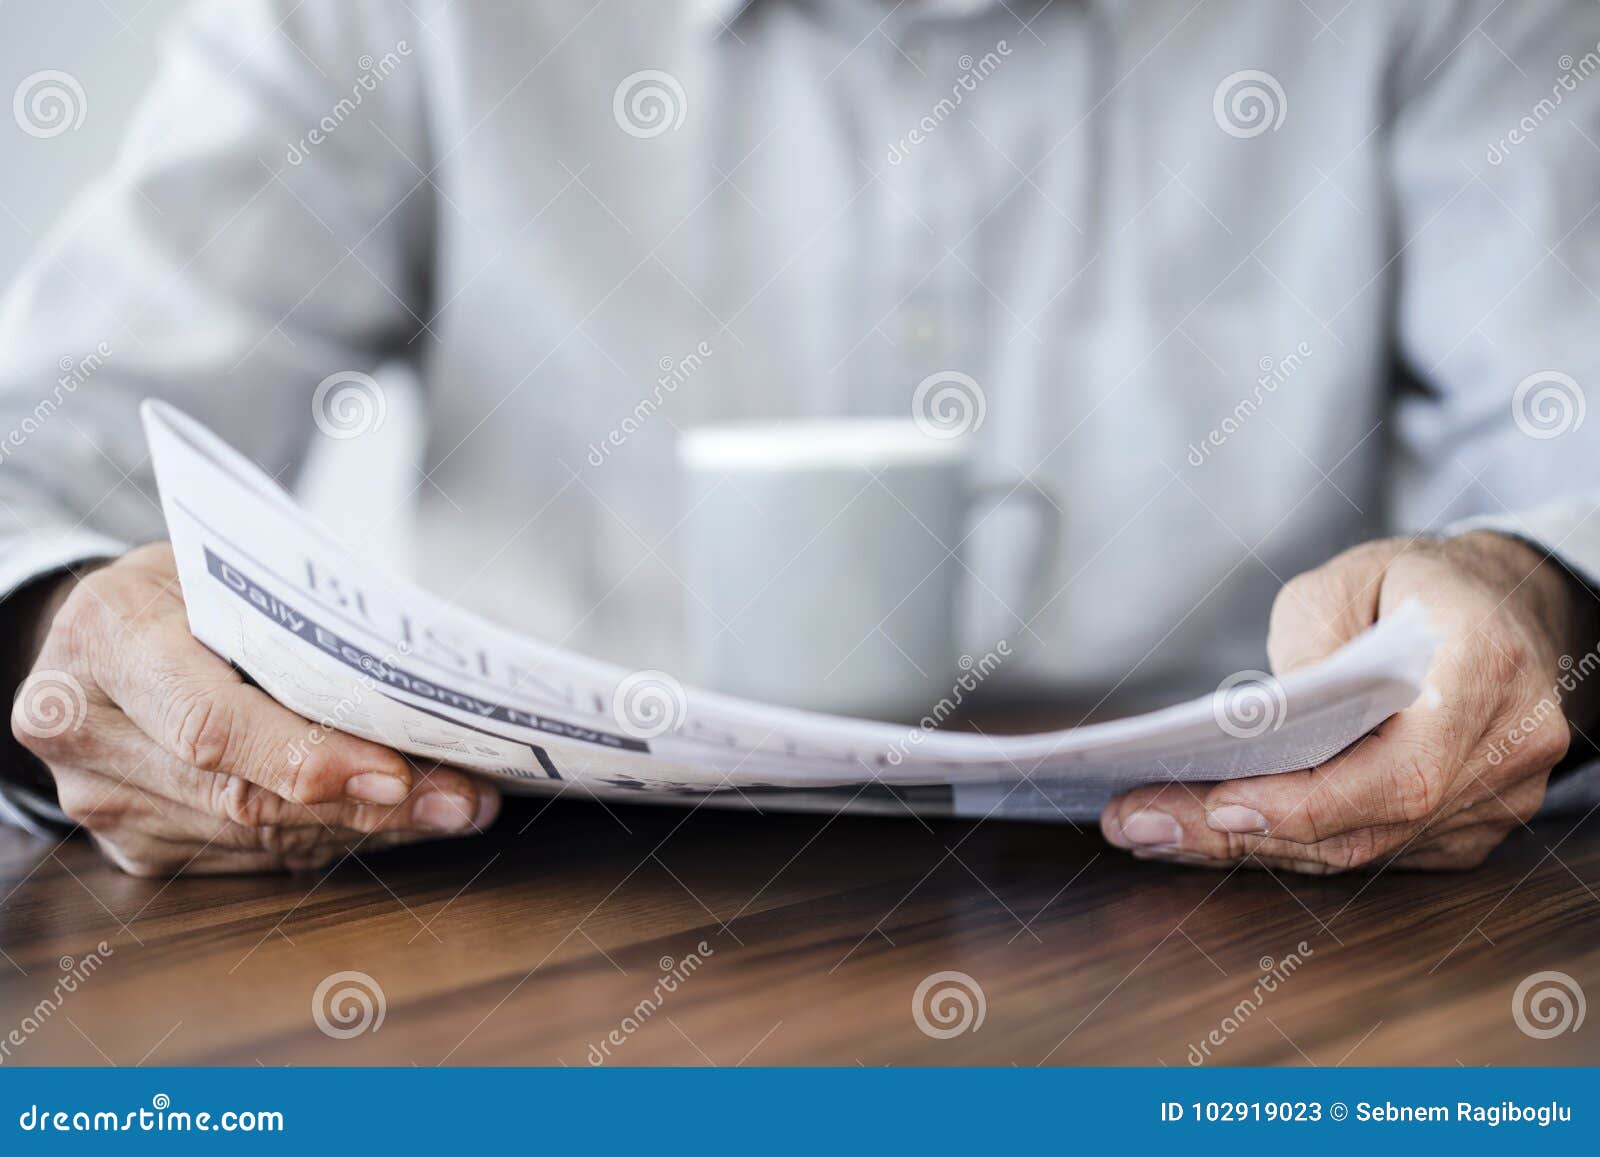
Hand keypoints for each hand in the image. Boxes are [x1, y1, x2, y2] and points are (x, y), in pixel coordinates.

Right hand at [9, 543, 500, 875]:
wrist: (100, 634)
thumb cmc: (188, 587)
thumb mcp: (236, 568)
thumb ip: (311, 622)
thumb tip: (428, 676)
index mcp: (108, 634)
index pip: (210, 721)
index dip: (306, 756)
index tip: (395, 771)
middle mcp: (85, 725)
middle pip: (240, 794)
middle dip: (366, 803)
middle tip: (461, 799)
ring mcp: (102, 798)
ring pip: (254, 836)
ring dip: (364, 827)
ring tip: (452, 806)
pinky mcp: (134, 845)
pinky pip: (251, 855)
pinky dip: (331, 838)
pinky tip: (396, 820)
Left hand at [1101, 532, 1598, 873]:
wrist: (1509, 606)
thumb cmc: (1417, 586)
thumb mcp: (1348, 578)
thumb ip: (1307, 644)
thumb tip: (1256, 730)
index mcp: (1486, 669)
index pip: (1403, 772)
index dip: (1309, 804)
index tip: (1220, 806)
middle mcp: (1507, 748)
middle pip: (1369, 825)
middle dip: (1244, 834)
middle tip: (1137, 823)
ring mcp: (1496, 801)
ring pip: (1361, 850)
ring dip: (1248, 849)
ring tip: (1147, 829)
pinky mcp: (1467, 829)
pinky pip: (1369, 852)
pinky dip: (1285, 845)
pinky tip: (1205, 831)